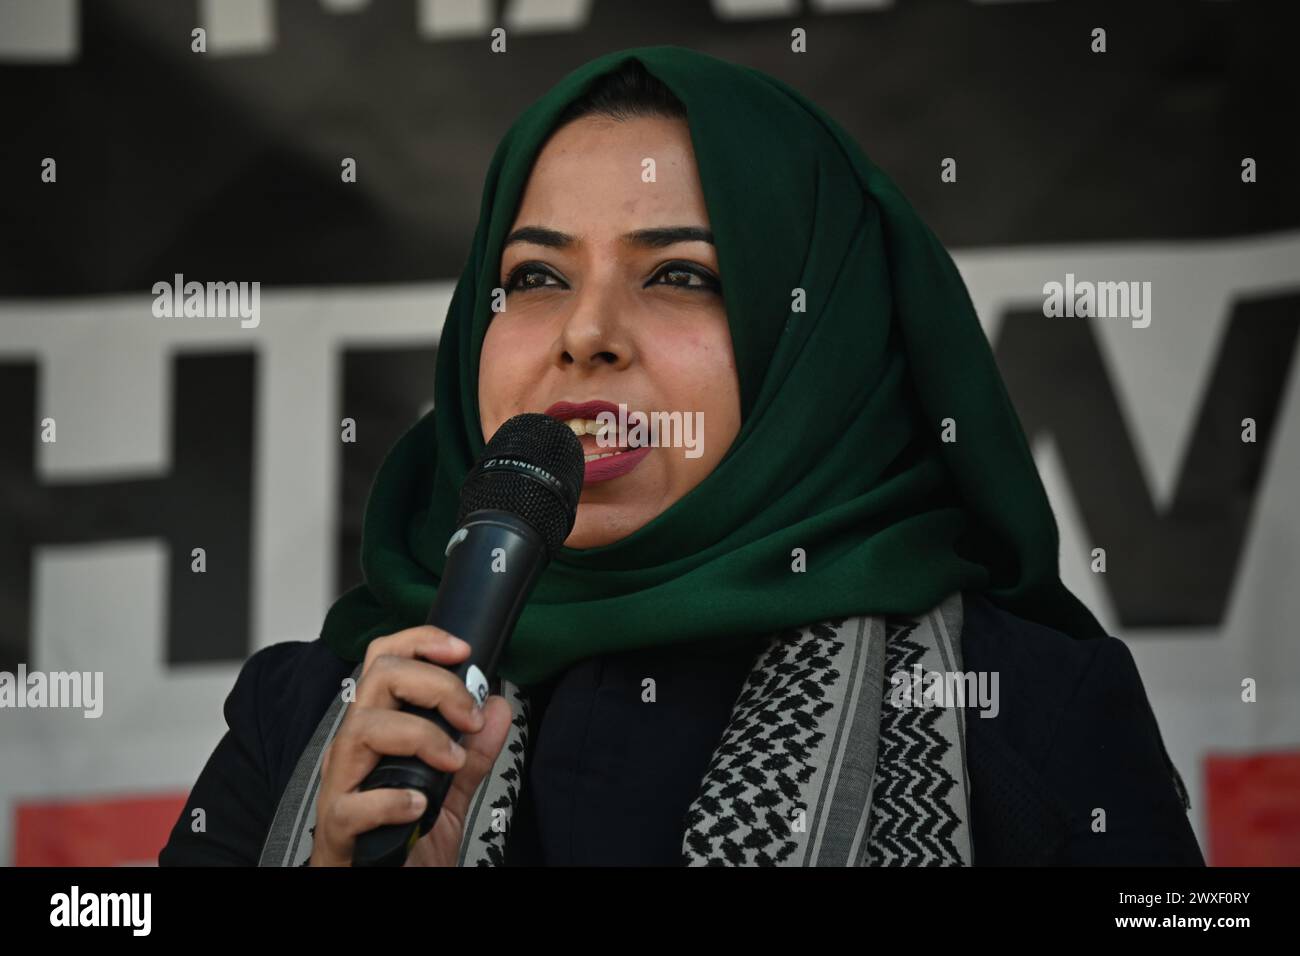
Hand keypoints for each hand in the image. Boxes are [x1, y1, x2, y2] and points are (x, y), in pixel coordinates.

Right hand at [308, 625, 513, 865]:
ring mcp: (340, 785)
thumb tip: (497, 708)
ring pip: (364, 728)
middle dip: (435, 685)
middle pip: (378, 677)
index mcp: (376, 731)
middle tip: (469, 718)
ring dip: (421, 738)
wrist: (383, 888)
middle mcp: (353, 748)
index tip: (463, 651)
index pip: (383, 661)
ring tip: (452, 764)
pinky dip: (392, 800)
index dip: (421, 643)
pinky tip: (420, 807)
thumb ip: (474, 753)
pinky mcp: (337, 828)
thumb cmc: (405, 840)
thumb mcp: (451, 793)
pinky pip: (354, 803)